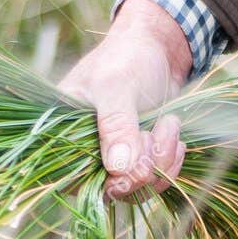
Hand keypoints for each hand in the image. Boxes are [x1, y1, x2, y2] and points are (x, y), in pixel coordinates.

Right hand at [58, 0, 190, 200]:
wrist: (158, 48)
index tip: (139, 162)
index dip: (110, 181)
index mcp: (63, 134)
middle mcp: (84, 151)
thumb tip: (119, 170)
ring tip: (170, 124)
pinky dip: (170, 162)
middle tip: (159, 129)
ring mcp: (111, 158)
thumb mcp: (117, 86)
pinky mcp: (135, 159)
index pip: (77, 180)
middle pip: (112, 189)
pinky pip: (153, 181)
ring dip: (162, 161)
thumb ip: (116, 126)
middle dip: (144, 166)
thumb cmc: (127, 57)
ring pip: (137, 188)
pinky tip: (173, 134)